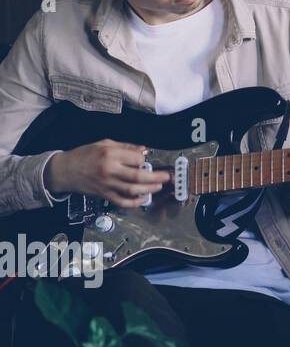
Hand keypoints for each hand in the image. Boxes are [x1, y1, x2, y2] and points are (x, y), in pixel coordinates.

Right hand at [45, 140, 169, 208]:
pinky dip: (134, 203)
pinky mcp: (104, 195)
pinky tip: (142, 199)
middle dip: (156, 177)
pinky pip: (121, 202)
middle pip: (138, 176)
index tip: (145, 160)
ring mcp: (107, 185)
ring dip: (149, 189)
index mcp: (110, 154)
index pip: (136, 159)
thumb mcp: (104, 144)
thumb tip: (144, 150)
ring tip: (159, 186)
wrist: (64, 170)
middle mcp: (110, 170)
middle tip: (167, 177)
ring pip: (132, 190)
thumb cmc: (84, 154)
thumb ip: (125, 147)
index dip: (144, 160)